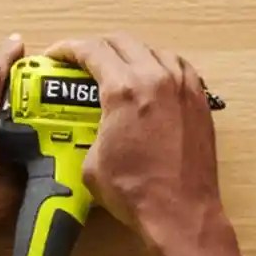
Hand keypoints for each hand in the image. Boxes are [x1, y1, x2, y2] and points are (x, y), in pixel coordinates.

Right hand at [45, 33, 227, 253]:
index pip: (92, 50)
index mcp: (125, 89)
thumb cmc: (136, 192)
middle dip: (97, 47)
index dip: (68, 49)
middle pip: (122, 42)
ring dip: (129, 53)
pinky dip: (159, 65)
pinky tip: (151, 78)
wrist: (181, 212)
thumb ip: (89, 130)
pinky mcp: (199, 100)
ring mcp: (183, 86)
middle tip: (82, 61)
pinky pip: (178, 66)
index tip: (57, 55)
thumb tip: (88, 127)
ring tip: (116, 68)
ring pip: (152, 50)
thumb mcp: (91, 162)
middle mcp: (157, 78)